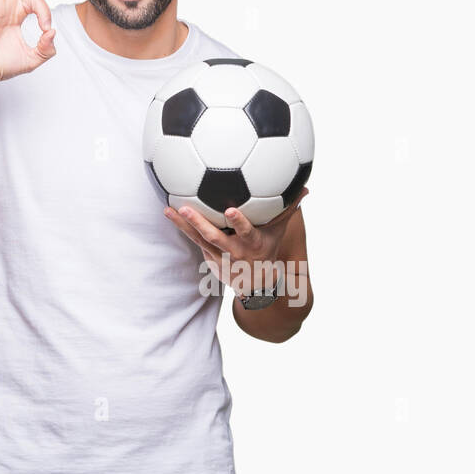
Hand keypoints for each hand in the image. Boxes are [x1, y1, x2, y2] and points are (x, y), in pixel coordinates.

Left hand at [164, 188, 308, 295]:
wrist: (257, 284)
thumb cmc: (268, 249)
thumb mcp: (279, 232)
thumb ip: (288, 209)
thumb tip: (306, 188)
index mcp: (252, 244)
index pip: (246, 232)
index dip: (238, 223)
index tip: (230, 211)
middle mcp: (234, 252)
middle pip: (214, 238)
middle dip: (200, 224)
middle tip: (186, 208)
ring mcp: (219, 258)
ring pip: (199, 240)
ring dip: (183, 226)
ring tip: (168, 210)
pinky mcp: (210, 259)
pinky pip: (195, 242)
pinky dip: (183, 229)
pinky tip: (170, 214)